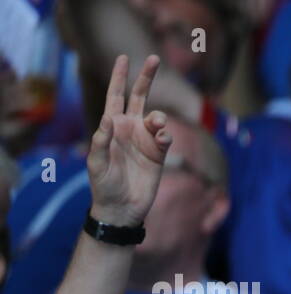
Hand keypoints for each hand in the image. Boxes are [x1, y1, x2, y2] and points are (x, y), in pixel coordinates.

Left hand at [86, 55, 170, 226]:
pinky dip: (165, 135)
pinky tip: (163, 139)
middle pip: (139, 97)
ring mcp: (145, 141)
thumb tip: (109, 118)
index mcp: (112, 126)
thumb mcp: (95, 163)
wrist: (122, 208)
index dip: (119, 77)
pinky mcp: (159, 155)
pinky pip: (165, 138)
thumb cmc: (103, 185)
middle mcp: (130, 129)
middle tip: (154, 59)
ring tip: (157, 123)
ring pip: (156, 117)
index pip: (115, 96)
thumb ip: (100, 139)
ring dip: (158, 116)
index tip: (123, 57)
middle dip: (146, 78)